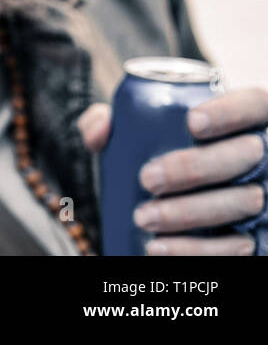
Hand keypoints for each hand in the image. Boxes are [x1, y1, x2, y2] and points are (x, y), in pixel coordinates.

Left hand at [79, 88, 267, 254]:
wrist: (173, 199)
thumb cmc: (157, 153)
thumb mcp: (134, 130)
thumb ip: (109, 120)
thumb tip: (102, 127)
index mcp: (244, 120)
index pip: (253, 105)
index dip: (231, 111)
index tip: (191, 123)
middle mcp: (261, 156)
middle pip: (248, 154)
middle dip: (197, 167)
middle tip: (148, 179)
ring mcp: (263, 196)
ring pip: (245, 201)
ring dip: (191, 212)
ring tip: (144, 217)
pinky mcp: (256, 236)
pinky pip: (239, 247)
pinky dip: (197, 249)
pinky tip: (160, 246)